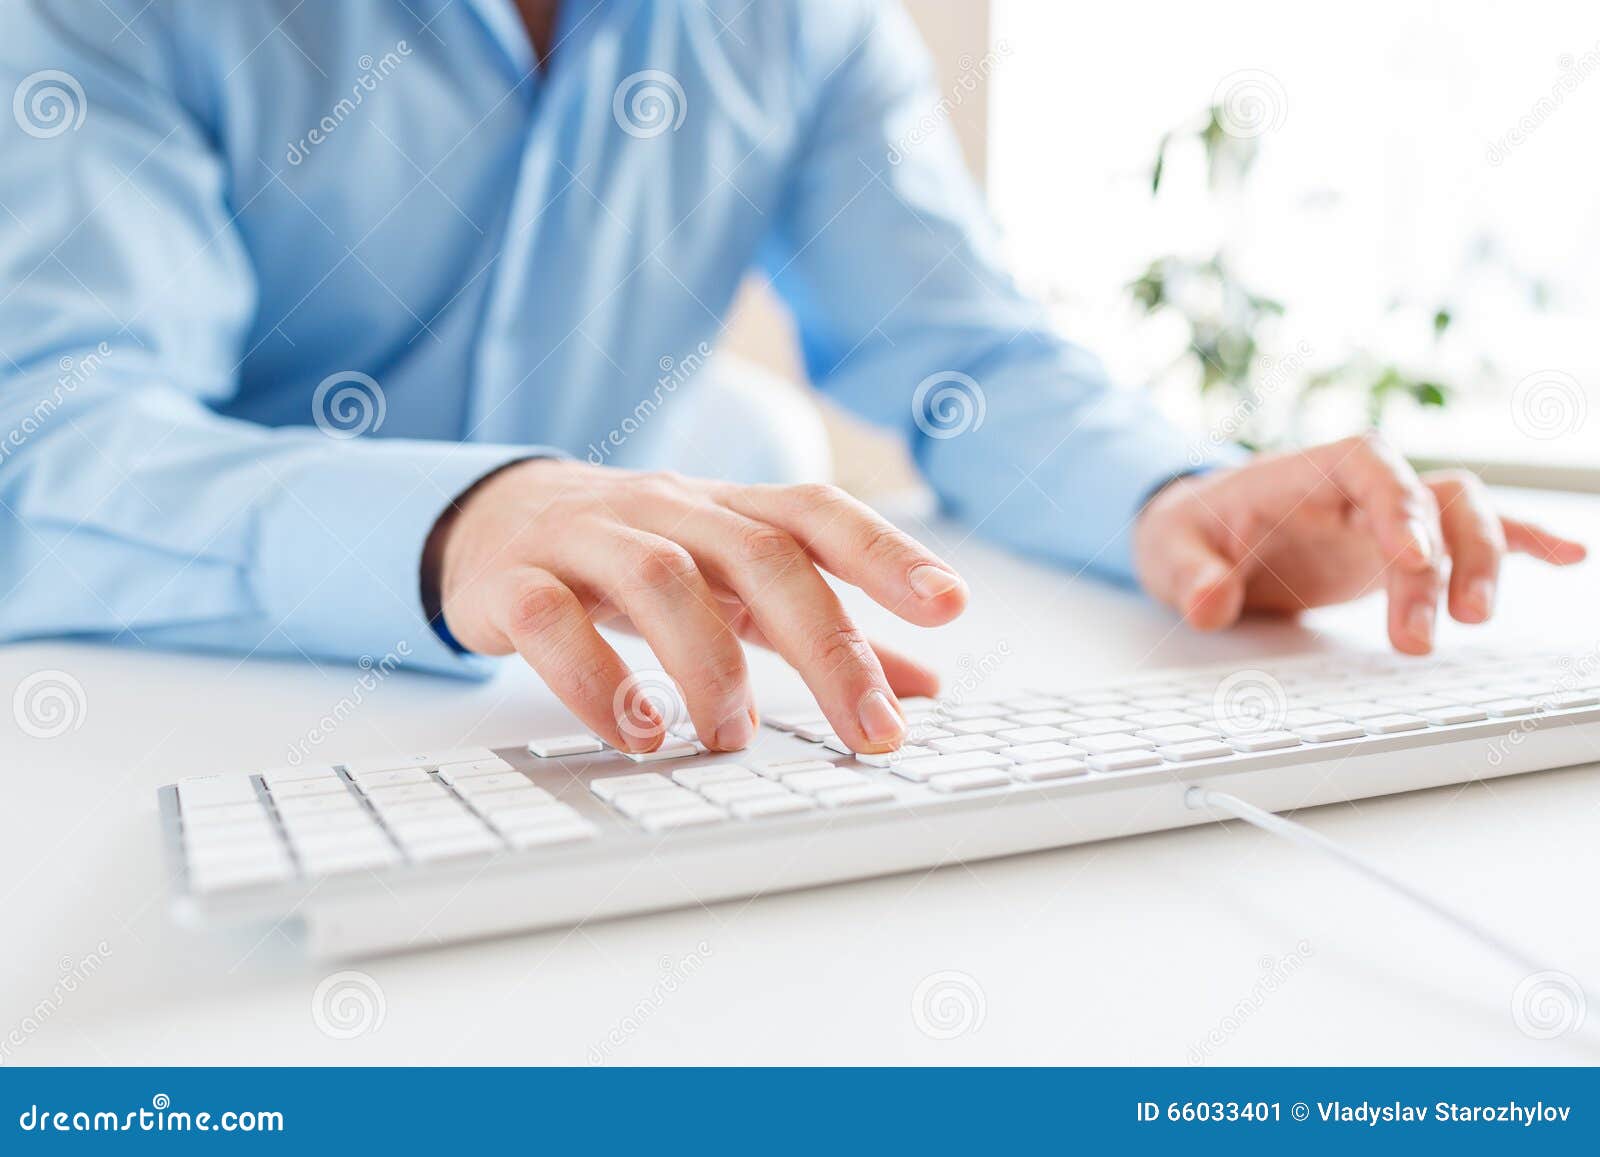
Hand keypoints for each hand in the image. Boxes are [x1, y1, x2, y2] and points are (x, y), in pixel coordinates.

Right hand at [426, 460, 966, 752]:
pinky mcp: (513, 581)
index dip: (887, 551)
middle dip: (827, 644)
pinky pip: (552, 619)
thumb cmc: (635, 556)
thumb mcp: (731, 585)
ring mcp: (586, 538)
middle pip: (758, 554)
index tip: (952, 604)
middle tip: (871, 730)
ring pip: (659, 579)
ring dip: (709, 667)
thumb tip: (925, 686)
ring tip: (733, 739)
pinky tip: (633, 730)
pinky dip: (594, 679)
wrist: (493, 520)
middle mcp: (665, 510)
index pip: (816, 514)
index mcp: (727, 511)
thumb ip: (820, 627)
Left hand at [1132, 434, 1586, 652]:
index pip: (1367, 465)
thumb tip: (1209, 602)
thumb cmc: (1187, 534)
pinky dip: (1520, 541)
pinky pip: (1471, 532)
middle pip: (1424, 500)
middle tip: (1425, 634)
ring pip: (1462, 515)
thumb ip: (1189, 576)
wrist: (1196, 534)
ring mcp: (1385, 517)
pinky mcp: (1400, 549)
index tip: (1413, 557)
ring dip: (1484, 560)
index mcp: (1303, 472)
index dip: (1398, 504)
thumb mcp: (1168, 553)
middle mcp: (1356, 488)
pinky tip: (1567, 557)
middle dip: (1439, 562)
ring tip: (1478, 620)